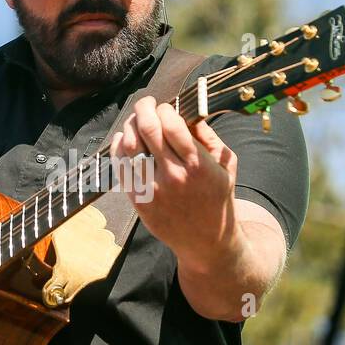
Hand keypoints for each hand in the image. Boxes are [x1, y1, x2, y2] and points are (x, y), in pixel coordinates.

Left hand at [109, 95, 239, 262]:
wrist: (206, 241)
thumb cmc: (217, 199)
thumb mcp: (226, 165)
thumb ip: (209, 136)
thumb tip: (187, 112)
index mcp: (197, 165)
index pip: (172, 123)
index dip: (165, 108)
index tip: (167, 107)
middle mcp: (173, 175)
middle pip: (148, 129)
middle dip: (144, 108)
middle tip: (146, 103)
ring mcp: (153, 189)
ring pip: (130, 145)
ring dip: (130, 125)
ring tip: (136, 121)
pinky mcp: (139, 200)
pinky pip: (121, 166)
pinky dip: (118, 147)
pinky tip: (124, 139)